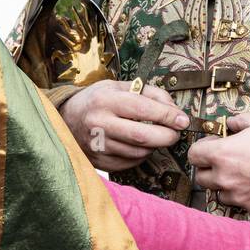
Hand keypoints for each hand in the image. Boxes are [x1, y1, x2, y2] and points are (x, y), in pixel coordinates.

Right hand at [60, 79, 188, 171]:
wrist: (66, 119)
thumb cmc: (97, 99)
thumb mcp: (119, 86)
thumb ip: (149, 93)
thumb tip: (174, 110)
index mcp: (104, 100)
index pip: (142, 109)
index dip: (167, 116)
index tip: (183, 120)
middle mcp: (99, 123)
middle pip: (142, 136)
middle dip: (167, 136)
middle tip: (176, 133)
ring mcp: (98, 145)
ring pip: (138, 152)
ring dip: (154, 146)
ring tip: (154, 135)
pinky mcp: (99, 161)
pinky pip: (130, 163)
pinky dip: (141, 155)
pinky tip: (138, 145)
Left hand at [188, 111, 249, 215]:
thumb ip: (240, 121)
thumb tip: (231, 123)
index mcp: (222, 154)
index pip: (194, 155)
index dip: (202, 148)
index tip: (214, 145)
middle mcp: (225, 178)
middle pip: (201, 177)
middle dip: (209, 168)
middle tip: (224, 161)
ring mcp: (239, 197)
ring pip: (219, 193)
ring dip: (225, 185)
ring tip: (242, 175)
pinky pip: (240, 204)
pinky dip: (244, 196)